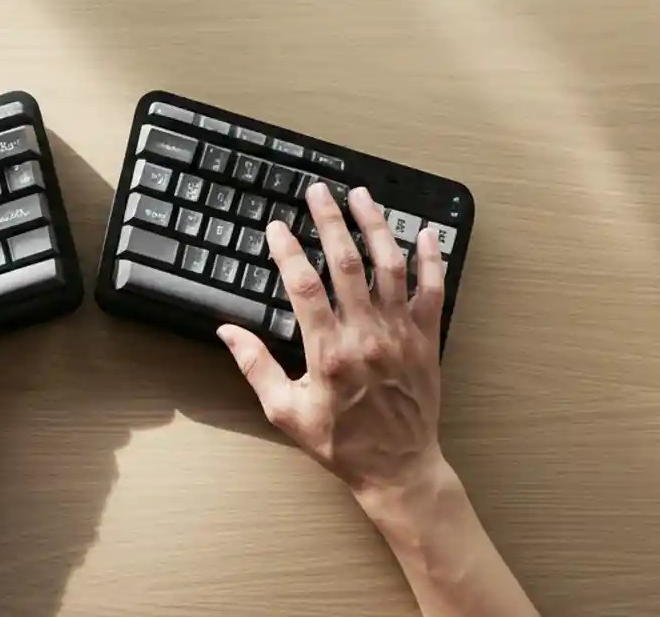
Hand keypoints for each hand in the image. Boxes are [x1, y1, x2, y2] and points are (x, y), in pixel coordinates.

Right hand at [218, 183, 446, 495]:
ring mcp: (400, 334)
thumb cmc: (340, 443)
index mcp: (328, 353)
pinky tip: (423, 232)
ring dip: (375, 226)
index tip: (276, 228)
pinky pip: (433, 290)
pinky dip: (431, 259)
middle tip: (318, 192)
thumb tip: (227, 332)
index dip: (288, 252)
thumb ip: (255, 367)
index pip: (304, 287)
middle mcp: (366, 336)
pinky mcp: (426, 339)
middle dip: (330, 221)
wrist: (397, 468)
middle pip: (346, 263)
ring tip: (362, 196)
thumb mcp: (284, 412)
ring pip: (390, 266)